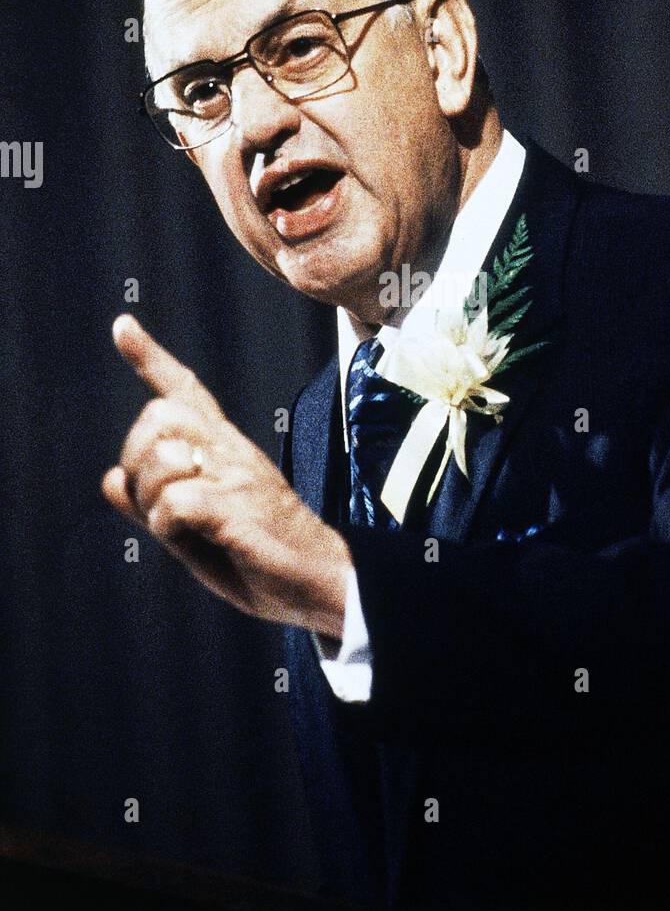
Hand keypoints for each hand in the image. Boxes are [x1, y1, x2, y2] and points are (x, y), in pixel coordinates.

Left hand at [102, 315, 349, 635]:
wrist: (320, 584)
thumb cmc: (259, 558)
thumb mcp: (197, 530)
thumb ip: (154, 503)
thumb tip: (109, 479)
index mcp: (225, 450)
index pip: (185, 391)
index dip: (150, 359)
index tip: (122, 326)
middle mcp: (232, 452)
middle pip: (160, 416)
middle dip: (138, 458)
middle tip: (153, 500)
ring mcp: (238, 476)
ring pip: (164, 456)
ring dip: (152, 498)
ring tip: (179, 526)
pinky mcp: (239, 508)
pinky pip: (175, 502)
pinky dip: (166, 525)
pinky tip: (191, 537)